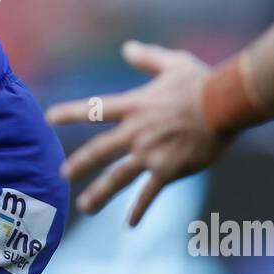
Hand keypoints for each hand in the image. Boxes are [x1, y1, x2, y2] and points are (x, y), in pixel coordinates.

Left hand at [46, 41, 229, 225]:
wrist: (225, 106)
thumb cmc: (201, 82)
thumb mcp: (172, 63)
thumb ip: (147, 58)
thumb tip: (128, 48)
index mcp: (134, 107)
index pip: (93, 110)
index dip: (69, 114)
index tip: (49, 118)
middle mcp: (136, 132)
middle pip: (98, 151)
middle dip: (78, 164)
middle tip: (62, 175)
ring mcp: (150, 153)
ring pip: (117, 178)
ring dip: (99, 194)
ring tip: (84, 207)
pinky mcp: (169, 170)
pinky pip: (149, 193)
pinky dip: (139, 210)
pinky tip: (130, 224)